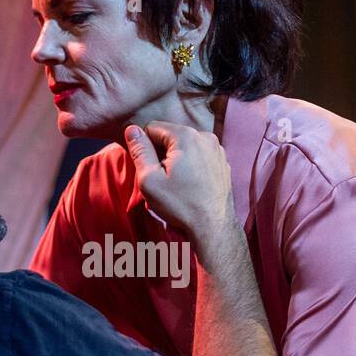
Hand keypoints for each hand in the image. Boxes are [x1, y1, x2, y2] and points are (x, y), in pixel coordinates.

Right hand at [123, 121, 234, 243]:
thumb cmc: (180, 205)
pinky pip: (200, 156)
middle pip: (171, 137)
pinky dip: (192, 166)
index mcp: (186, 136)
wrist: (214, 227)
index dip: (144, 148)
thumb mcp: (149, 180)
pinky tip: (191, 186)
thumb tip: (131, 130)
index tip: (148, 169)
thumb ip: (139, 151)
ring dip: (177, 160)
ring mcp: (217, 150)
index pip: (152, 128)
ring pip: (186, 147)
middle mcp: (205, 137)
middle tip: (162, 180)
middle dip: (161, 154)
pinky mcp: (223, 163)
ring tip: (177, 185)